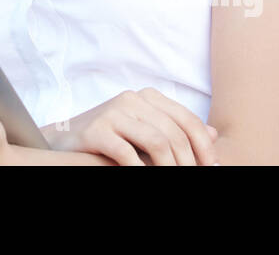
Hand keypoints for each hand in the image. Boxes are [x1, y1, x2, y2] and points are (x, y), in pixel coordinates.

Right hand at [42, 88, 219, 165]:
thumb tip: (213, 134)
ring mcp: (114, 112)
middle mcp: (132, 99)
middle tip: (194, 178)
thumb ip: (176, 130)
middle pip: (174, 133)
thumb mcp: (146, 129)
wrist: (65, 139)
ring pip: (157, 142)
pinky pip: (129, 154)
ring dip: (170, 168)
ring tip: (174, 180)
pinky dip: (142, 171)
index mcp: (148, 97)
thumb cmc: (111, 137)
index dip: (204, 146)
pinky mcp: (97, 130)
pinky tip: (145, 176)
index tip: (213, 167)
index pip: (186, 120)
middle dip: (189, 162)